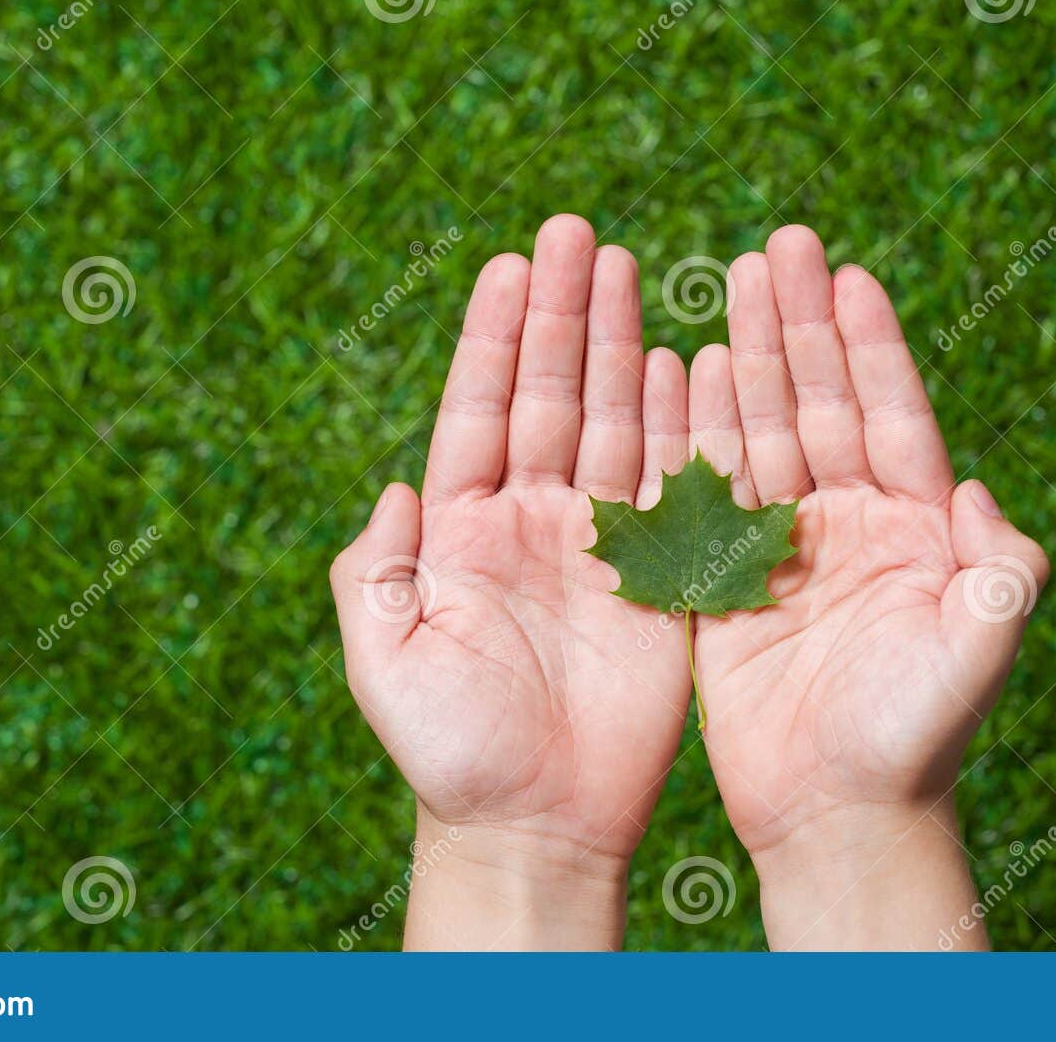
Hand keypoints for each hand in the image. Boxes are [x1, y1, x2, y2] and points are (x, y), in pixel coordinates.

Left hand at [330, 215, 692, 948]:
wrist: (533, 823)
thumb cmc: (448, 751)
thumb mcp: (386, 662)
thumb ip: (377, 570)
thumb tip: (393, 484)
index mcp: (462, 529)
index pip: (480, 410)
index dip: (495, 338)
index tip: (511, 263)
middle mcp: (528, 520)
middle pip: (549, 396)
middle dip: (562, 315)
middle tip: (577, 232)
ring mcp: (594, 544)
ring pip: (611, 424)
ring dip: (617, 347)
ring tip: (627, 268)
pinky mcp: (654, 579)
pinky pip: (669, 487)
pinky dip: (676, 425)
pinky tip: (678, 362)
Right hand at [689, 225, 1049, 948]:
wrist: (838, 815)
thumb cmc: (918, 739)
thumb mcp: (980, 652)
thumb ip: (998, 568)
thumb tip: (976, 485)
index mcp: (913, 529)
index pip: (890, 414)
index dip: (870, 345)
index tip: (848, 274)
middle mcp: (848, 524)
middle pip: (820, 402)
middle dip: (799, 324)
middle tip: (778, 246)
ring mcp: (784, 547)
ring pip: (762, 432)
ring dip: (746, 359)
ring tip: (727, 284)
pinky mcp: (727, 580)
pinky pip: (708, 491)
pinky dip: (696, 432)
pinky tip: (682, 373)